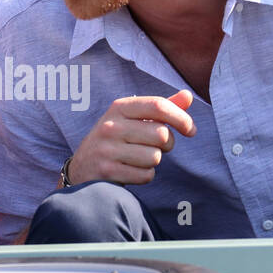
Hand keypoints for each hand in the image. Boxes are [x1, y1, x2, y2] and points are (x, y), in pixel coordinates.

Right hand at [68, 90, 195, 185]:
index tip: (190, 130)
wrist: (81, 167)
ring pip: (155, 157)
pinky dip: (144, 176)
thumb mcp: (132, 119)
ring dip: (153, 161)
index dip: (181, 118)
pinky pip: (145, 175)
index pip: (158, 106)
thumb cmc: (115, 140)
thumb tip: (188, 96)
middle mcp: (111, 126)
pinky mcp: (108, 171)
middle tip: (156, 147)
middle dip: (167, 144)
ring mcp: (107, 149)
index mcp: (119, 107)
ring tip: (139, 158)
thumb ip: (160, 109)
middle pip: (161, 134)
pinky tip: (132, 170)